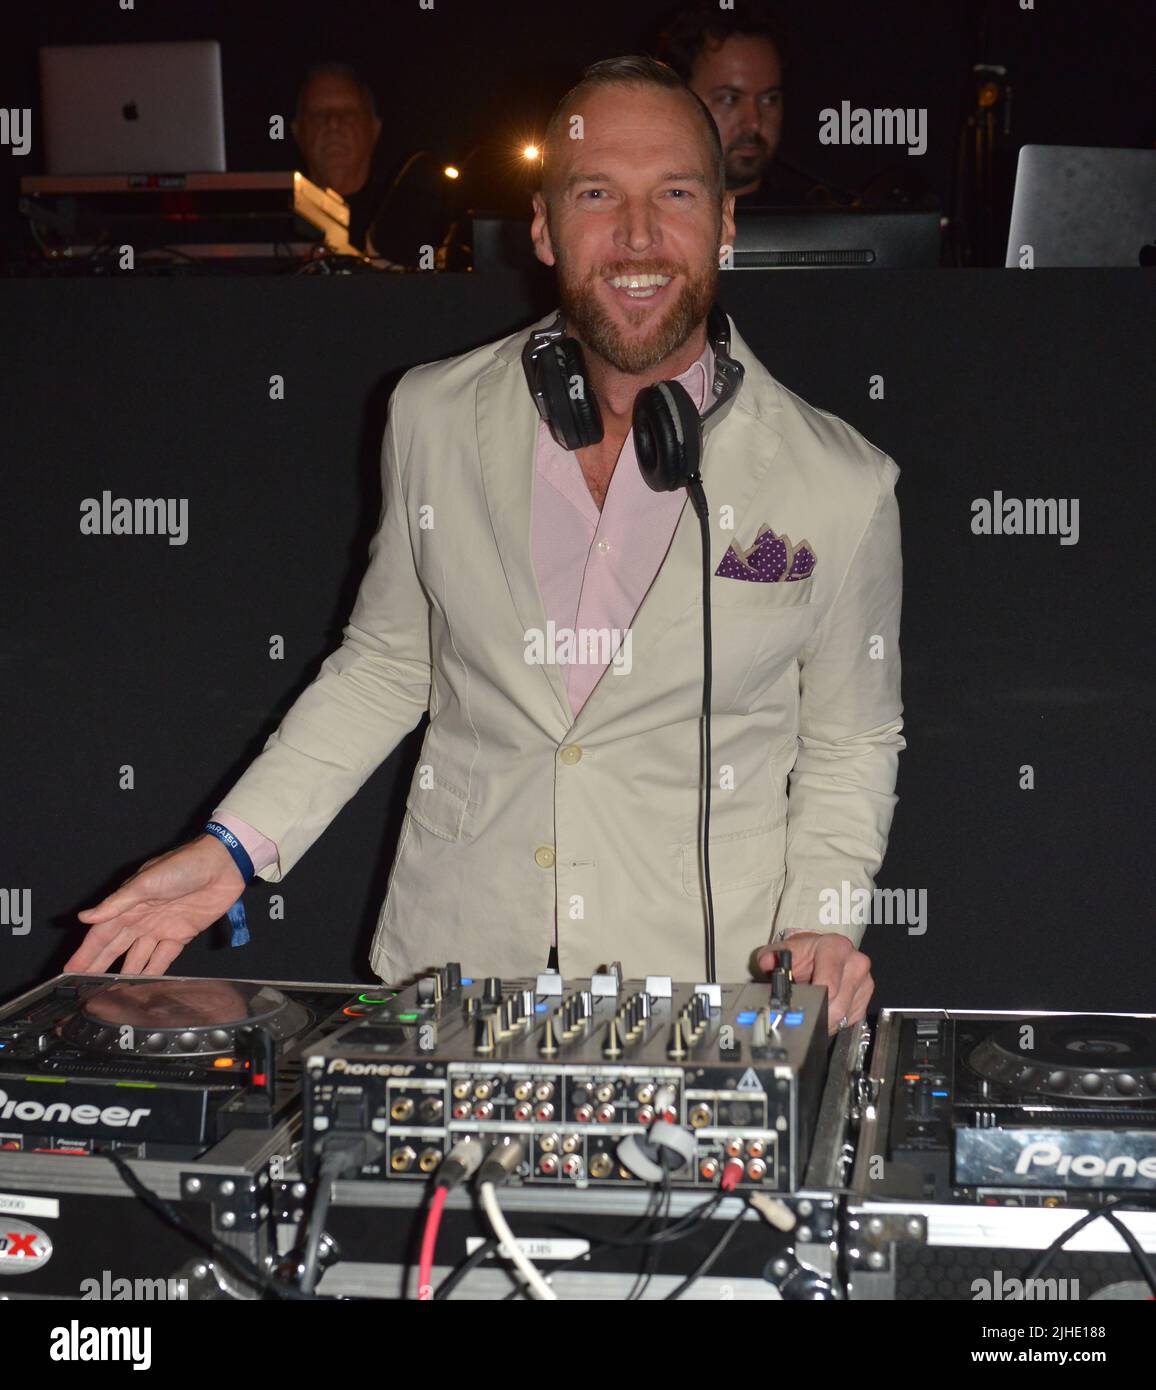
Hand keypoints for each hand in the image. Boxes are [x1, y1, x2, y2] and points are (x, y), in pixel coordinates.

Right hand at [66, 836, 245, 976]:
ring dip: (124, 973)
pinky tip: (142, 985)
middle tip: (82, 987)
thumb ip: (117, 903)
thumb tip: (85, 916)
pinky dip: (153, 972)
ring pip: (137, 956)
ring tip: (109, 992)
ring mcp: (161, 927)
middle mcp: (142, 918)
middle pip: (115, 948)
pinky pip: (163, 957)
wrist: (223, 865)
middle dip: (98, 967)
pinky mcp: (182, 934)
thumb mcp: (146, 882)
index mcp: (129, 904)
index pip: (102, 933)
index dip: (86, 952)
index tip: (70, 970)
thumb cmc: (184, 865)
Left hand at [756, 932, 873, 1035]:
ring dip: (824, 1020)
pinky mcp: (865, 998)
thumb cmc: (803, 953)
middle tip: (799, 1017)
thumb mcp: (784, 950)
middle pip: (837, 1006)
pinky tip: (823, 1010)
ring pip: (843, 1016)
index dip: (812, 1001)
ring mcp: (864, 981)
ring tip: (810, 1011)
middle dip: (816, 1015)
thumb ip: (772, 956)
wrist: (819, 953)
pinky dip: (834, 1021)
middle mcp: (856, 963)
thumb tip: (766, 962)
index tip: (799, 1008)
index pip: (829, 985)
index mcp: (836, 947)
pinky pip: (849, 1020)